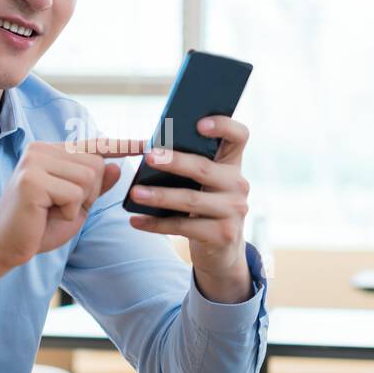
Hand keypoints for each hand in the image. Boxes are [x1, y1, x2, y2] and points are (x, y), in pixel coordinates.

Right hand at [0, 138, 146, 310]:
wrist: (5, 247)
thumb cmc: (38, 227)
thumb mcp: (75, 205)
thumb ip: (94, 186)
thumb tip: (116, 166)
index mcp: (49, 151)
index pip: (91, 145)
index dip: (120, 146)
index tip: (144, 144)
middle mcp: (40, 149)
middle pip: (94, 164)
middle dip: (89, 193)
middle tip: (63, 207)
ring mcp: (35, 162)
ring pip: (87, 177)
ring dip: (78, 203)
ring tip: (53, 210)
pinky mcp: (32, 180)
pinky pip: (73, 193)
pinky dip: (68, 211)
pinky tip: (47, 215)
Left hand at [127, 116, 253, 303]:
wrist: (222, 249)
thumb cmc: (204, 205)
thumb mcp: (204, 183)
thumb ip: (190, 165)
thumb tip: (153, 151)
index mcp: (232, 164)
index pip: (239, 135)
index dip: (223, 125)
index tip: (198, 123)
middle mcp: (238, 185)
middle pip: (204, 168)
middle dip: (175, 162)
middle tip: (149, 156)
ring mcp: (234, 211)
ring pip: (191, 200)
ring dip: (159, 196)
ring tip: (135, 193)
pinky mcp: (223, 235)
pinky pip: (183, 227)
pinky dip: (156, 224)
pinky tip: (136, 220)